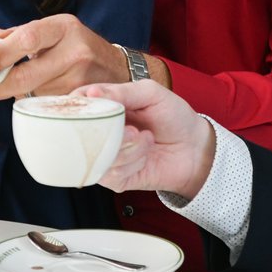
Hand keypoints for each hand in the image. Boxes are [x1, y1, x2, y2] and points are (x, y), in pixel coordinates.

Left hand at [0, 14, 126, 99]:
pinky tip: (47, 95)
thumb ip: (20, 33)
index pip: (26, 38)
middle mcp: (75, 52)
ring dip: (23, 94)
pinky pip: (46, 107)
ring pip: (33, 95)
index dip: (2, 53)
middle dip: (2, 84)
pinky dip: (38, 104)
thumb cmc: (77, 46)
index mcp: (64, 27)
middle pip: (25, 74)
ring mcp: (80, 80)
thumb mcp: (54, 31)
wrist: (118, 68)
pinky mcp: (82, 102)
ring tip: (33, 84)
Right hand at [83, 80, 215, 198]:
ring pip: (98, 154)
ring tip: (146, 138)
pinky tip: (145, 156)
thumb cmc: (174, 117)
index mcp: (106, 108)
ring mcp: (107, 156)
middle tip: (131, 128)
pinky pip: (111, 174)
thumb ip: (121, 92)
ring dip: (128, 147)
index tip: (91, 104)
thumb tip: (91, 92)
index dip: (78, 105)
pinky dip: (132, 162)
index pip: (77, 105)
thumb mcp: (151, 94)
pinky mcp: (116, 179)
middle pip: (82, 133)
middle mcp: (102, 133)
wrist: (195, 147)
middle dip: (107, 130)